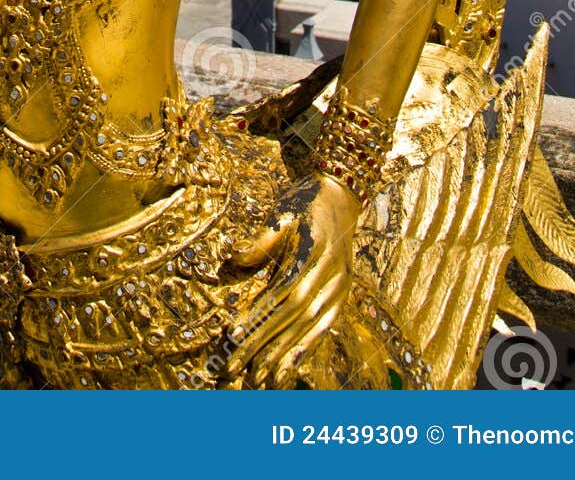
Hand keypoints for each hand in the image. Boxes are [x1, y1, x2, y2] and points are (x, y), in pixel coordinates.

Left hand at [223, 175, 360, 387]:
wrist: (341, 193)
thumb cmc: (304, 202)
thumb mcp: (281, 214)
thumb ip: (260, 241)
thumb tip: (233, 258)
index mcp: (312, 254)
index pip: (281, 294)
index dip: (259, 318)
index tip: (233, 337)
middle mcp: (329, 276)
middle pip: (293, 318)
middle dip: (264, 345)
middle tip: (235, 368)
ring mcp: (339, 288)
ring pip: (309, 329)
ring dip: (284, 357)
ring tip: (260, 381)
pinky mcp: (342, 295)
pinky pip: (324, 328)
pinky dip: (305, 350)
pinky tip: (288, 369)